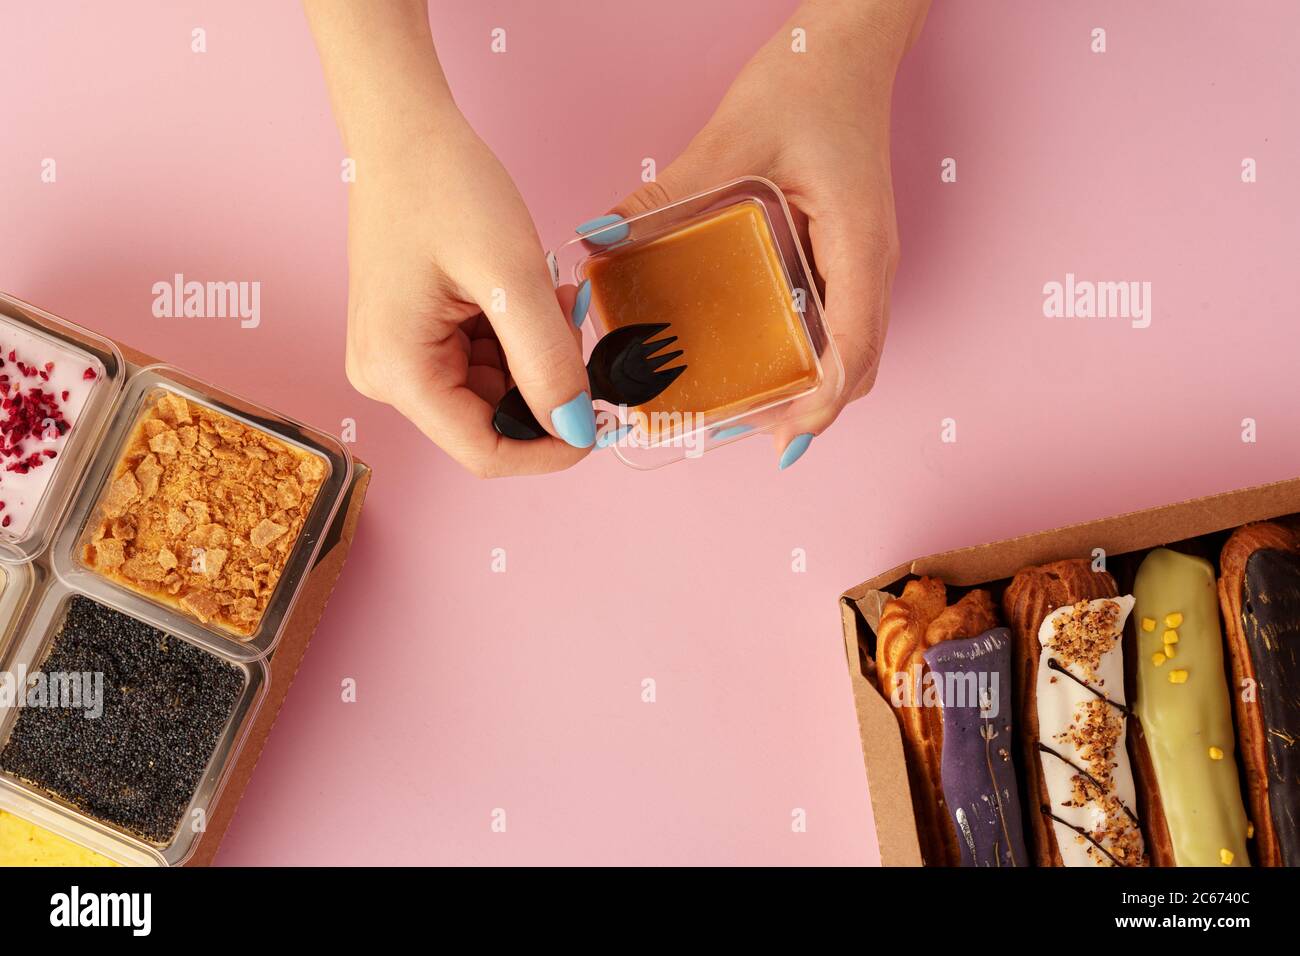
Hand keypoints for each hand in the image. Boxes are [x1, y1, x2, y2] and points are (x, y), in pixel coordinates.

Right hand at [305, 0, 593, 477]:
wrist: (404, 131)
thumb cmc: (445, 187)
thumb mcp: (512, 278)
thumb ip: (547, 362)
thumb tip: (577, 430)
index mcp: (398, 373)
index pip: (487, 453)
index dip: (553, 449)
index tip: (603, 418)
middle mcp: (387, 379)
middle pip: (491, 424)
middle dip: (546, 387)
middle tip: (572, 321)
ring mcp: (397, 360)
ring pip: (493, 394)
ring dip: (536, 359)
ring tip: (549, 294)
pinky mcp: (413, 341)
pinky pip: (480, 365)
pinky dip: (517, 340)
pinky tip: (528, 295)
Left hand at [607, 0, 927, 467]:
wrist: (846, 48)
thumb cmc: (805, 83)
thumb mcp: (728, 141)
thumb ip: (665, 196)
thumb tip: (598, 238)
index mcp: (857, 243)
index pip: (855, 348)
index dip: (822, 402)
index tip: (781, 439)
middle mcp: (872, 261)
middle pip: (860, 364)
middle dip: (813, 408)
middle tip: (753, 434)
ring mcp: (866, 258)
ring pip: (856, 347)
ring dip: (816, 385)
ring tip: (758, 411)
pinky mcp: (849, 249)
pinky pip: (843, 319)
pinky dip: (816, 353)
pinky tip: (769, 354)